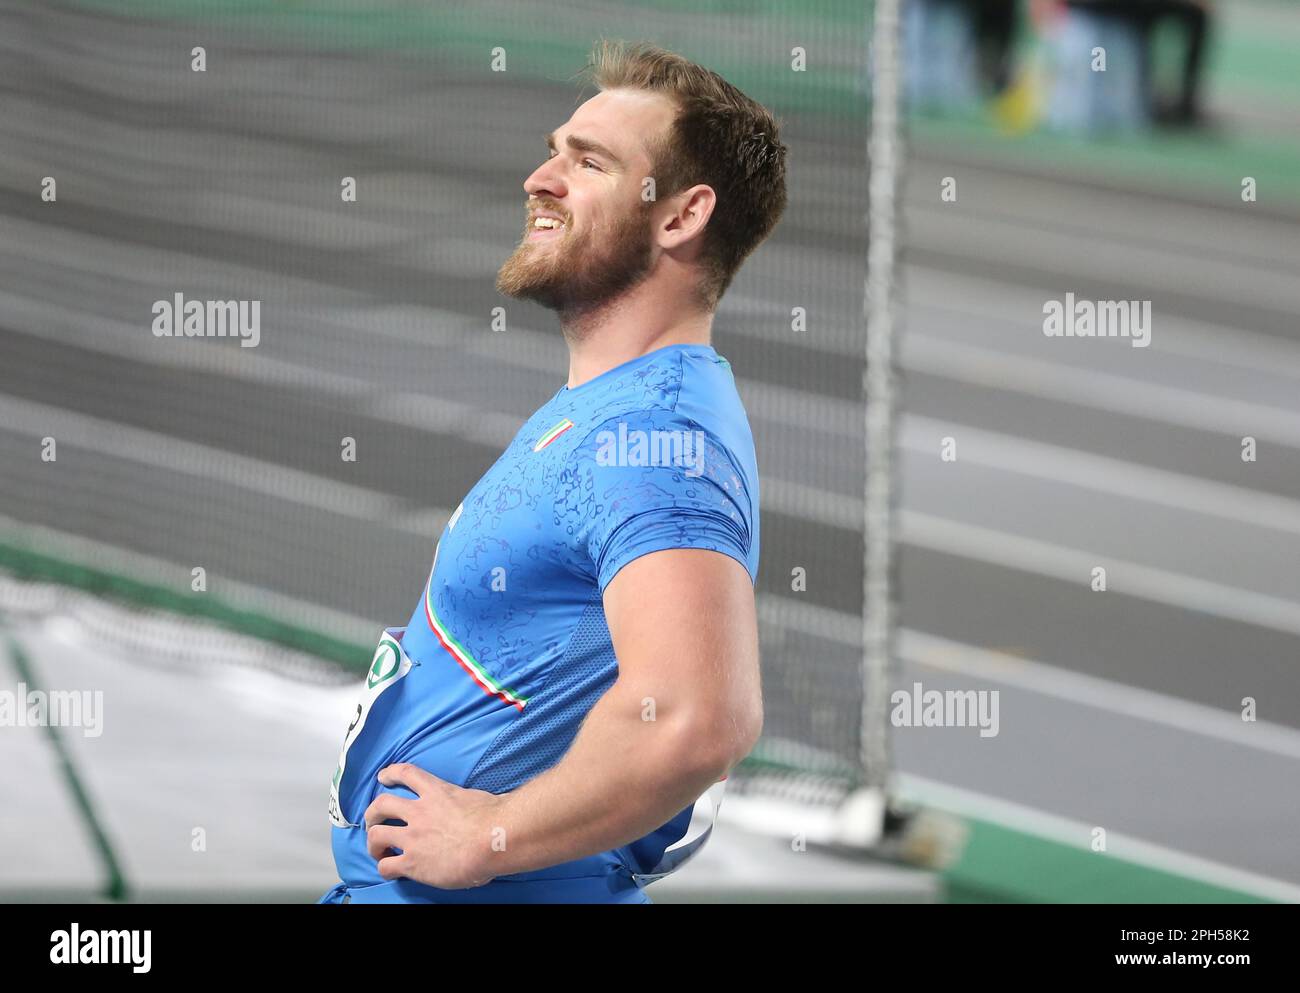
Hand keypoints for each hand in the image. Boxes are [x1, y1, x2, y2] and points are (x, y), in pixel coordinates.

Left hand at [363, 763, 506, 888]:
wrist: (493, 840)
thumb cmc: (495, 818)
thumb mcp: (477, 797)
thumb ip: (467, 800)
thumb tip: (477, 805)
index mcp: (437, 792)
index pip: (406, 773)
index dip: (391, 773)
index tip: (383, 777)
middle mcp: (419, 812)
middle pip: (382, 805)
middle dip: (372, 813)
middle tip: (373, 821)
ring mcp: (413, 837)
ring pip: (377, 835)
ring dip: (373, 843)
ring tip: (376, 850)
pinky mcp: (413, 862)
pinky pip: (387, 866)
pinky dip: (384, 867)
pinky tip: (390, 870)